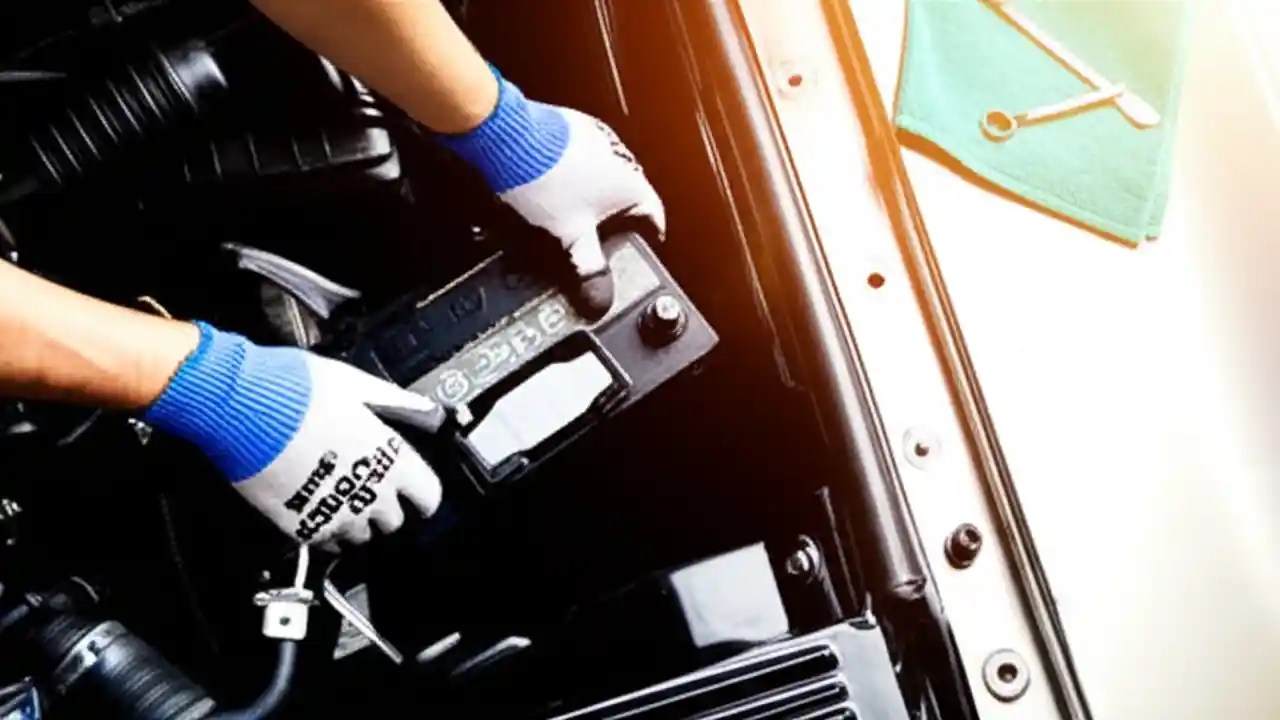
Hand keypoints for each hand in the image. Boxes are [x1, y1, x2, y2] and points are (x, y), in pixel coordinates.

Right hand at [144, 322, 443, 550]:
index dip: (424, 495)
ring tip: (340, 498)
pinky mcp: (300, 527)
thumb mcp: (358, 385)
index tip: (418, 493)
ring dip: (357, 521)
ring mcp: (335, 513)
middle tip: (369, 487)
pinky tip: (317, 508)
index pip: (428, 496)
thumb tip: (426, 409)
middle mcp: (369, 492)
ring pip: (361, 536)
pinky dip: (326, 531)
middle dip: (386, 506)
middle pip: (394, 521)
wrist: (242, 407)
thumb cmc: (297, 389)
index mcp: (391, 457)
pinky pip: (326, 543)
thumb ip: (396, 402)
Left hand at [440, 72, 665, 315]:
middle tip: (599, 242)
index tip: (644, 248)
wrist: (508, 138)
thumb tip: (600, 297)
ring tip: (568, 218)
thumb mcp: (570, 235)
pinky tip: (550, 191)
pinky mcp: (570, 131)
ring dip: (590, 198)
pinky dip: (570, 179)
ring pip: (601, 179)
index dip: (649, 237)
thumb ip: (589, 268)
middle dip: (613, 222)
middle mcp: (620, 158)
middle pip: (626, 199)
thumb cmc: (544, 178)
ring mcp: (595, 140)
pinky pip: (578, 162)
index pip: (654, 216)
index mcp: (631, 184)